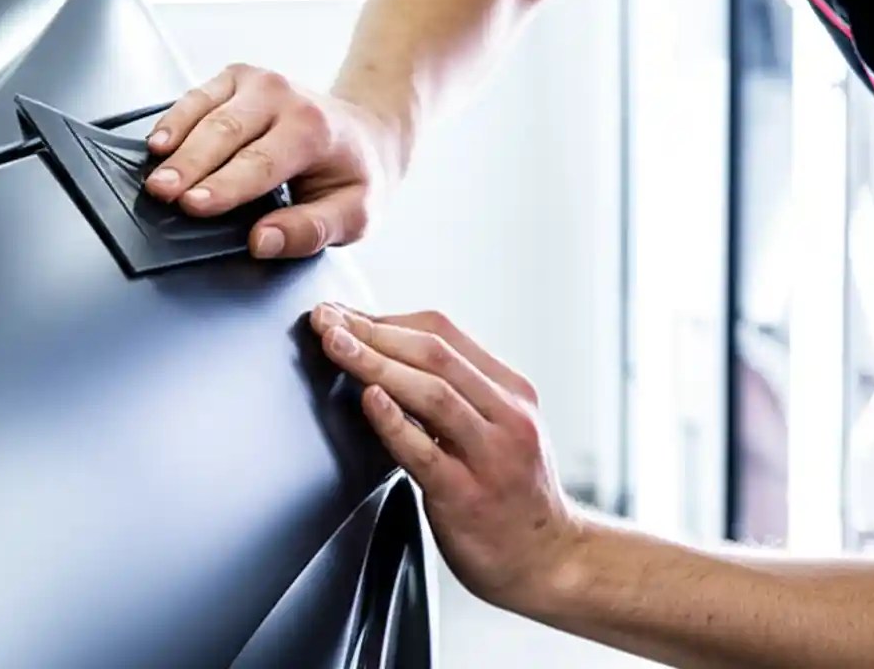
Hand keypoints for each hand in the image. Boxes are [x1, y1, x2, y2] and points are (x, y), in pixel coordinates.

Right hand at [145, 64, 403, 258]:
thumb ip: (310, 231)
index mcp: (314, 129)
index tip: (192, 206)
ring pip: (205, 110)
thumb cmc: (354, 177)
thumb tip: (261, 241)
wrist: (365, 132)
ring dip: (175, 143)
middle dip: (190, 165)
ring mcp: (257, 82)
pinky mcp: (235, 79)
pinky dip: (174, 121)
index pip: (260, 162)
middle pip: (225, 132)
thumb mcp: (354, 215)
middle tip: (161, 193)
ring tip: (153, 174)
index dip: (224, 186)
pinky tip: (158, 145)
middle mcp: (283, 96)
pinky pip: (196, 97)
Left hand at [309, 303, 583, 611]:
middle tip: (324, 319)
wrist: (549, 561)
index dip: (385, 318)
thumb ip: (455, 394)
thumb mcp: (497, 429)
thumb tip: (384, 354)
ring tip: (334, 345)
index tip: (341, 313)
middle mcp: (508, 416)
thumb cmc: (510, 493)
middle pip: (435, 354)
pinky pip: (426, 453)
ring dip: (375, 364)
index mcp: (512, 391)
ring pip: (432, 394)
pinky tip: (368, 400)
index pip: (443, 333)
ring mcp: (492, 457)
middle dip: (372, 332)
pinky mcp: (469, 497)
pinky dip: (394, 422)